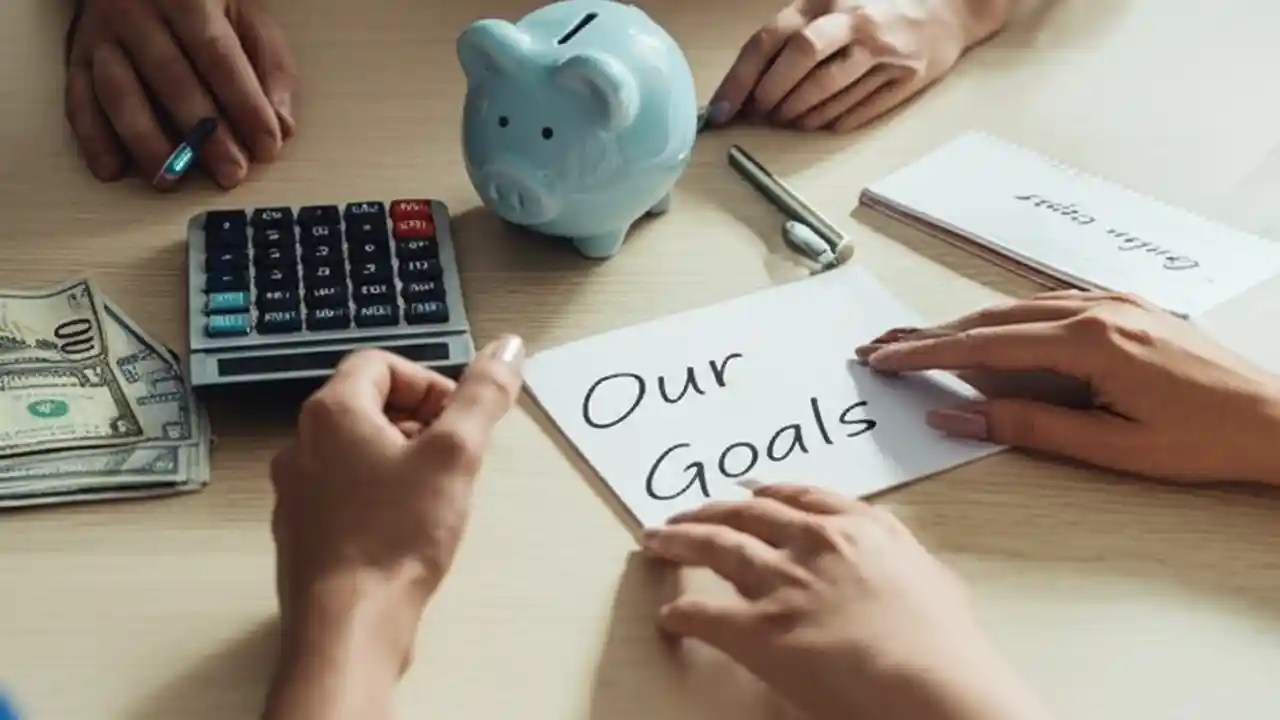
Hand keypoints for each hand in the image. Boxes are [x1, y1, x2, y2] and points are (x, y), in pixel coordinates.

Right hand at [65, 0, 296, 188]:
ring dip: (146, 142)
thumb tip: (282, 126)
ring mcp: (101, 34)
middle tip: (229, 173)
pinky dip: (94, 139)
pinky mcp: (77, 56)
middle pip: (170, 78)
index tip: (267, 147)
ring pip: (119, 92)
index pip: (218, 56)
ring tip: (170, 181)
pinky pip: (79, 99)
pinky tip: (113, 170)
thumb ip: (271, 70)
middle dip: (204, 134)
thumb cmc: (206, 7)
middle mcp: (137, 12)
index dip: (245, 105)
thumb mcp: (248, 21)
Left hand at [264, 339, 523, 719]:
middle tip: (454, 456)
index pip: (380, 363)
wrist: (348, 625)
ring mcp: (295, 491)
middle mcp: (301, 445)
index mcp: (331, 413)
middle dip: (419, 421)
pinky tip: (407, 529)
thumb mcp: (455, 456)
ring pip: (356, 452)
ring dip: (400, 459)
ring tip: (436, 494)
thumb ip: (482, 396)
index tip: (458, 418)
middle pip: (367, 406)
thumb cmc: (395, 537)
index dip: (428, 382)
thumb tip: (507, 347)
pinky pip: (344, 494)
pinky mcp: (302, 532)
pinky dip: (379, 496)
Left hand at [645, 484, 1050, 719]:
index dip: (767, 494)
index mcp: (858, 529)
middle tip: (685, 512)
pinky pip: (704, 614)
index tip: (747, 492)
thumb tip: (892, 560)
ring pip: (715, 546)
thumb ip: (901, 556)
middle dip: (710, 511)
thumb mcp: (933, 578)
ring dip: (679, 540)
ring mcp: (783, 582)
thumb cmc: (945, 643)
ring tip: (657, 539)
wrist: (932, 682)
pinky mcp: (758, 628)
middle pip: (746, 515)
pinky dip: (682, 613)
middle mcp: (814, 544)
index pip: (800, 498)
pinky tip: (669, 616)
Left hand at [706, 0, 1012, 131]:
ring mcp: (883, 49)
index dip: (739, 79)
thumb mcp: (831, 4)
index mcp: (825, 0)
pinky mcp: (906, 76)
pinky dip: (831, 122)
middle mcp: (855, 20)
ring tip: (788, 120)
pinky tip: (819, 122)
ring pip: (828, 91)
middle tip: (762, 114)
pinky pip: (858, 110)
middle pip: (800, 58)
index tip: (721, 111)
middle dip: (772, 95)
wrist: (949, 7)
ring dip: (798, 114)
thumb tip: (746, 87)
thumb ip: (791, 35)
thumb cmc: (875, 9)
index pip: (770, 39)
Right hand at [857, 291, 1279, 483]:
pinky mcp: (1128, 308)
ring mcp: (1114, 302)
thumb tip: (958, 416)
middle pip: (992, 319)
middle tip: (882, 346)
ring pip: (1018, 308)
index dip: (926, 353)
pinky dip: (1009, 321)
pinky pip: (1050, 305)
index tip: (883, 357)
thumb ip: (1029, 425)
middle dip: (931, 334)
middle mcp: (1098, 309)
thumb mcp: (1111, 447)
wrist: (1279, 420)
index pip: (984, 346)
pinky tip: (993, 333)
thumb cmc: (1206, 441)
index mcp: (1091, 342)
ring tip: (922, 341)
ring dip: (966, 326)